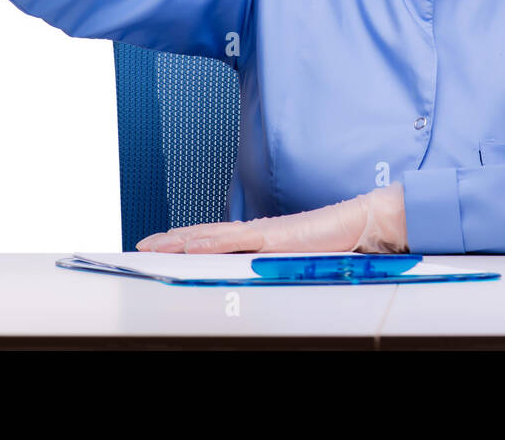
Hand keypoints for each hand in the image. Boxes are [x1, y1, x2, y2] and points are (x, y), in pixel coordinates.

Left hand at [136, 182, 408, 253]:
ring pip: (212, 235)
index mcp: (261, 237)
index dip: (187, 240)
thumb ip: (278, 267)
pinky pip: (235, 239)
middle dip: (172, 240)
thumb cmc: (336, 243)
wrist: (361, 224)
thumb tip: (262, 279)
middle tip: (143, 245)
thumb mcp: (298, 261)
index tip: (162, 246)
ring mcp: (263, 232)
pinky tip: (191, 244)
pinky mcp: (273, 236)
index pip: (215, 238)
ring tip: (155, 246)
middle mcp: (256, 231)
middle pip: (205, 234)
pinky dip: (210, 241)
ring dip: (181, 240)